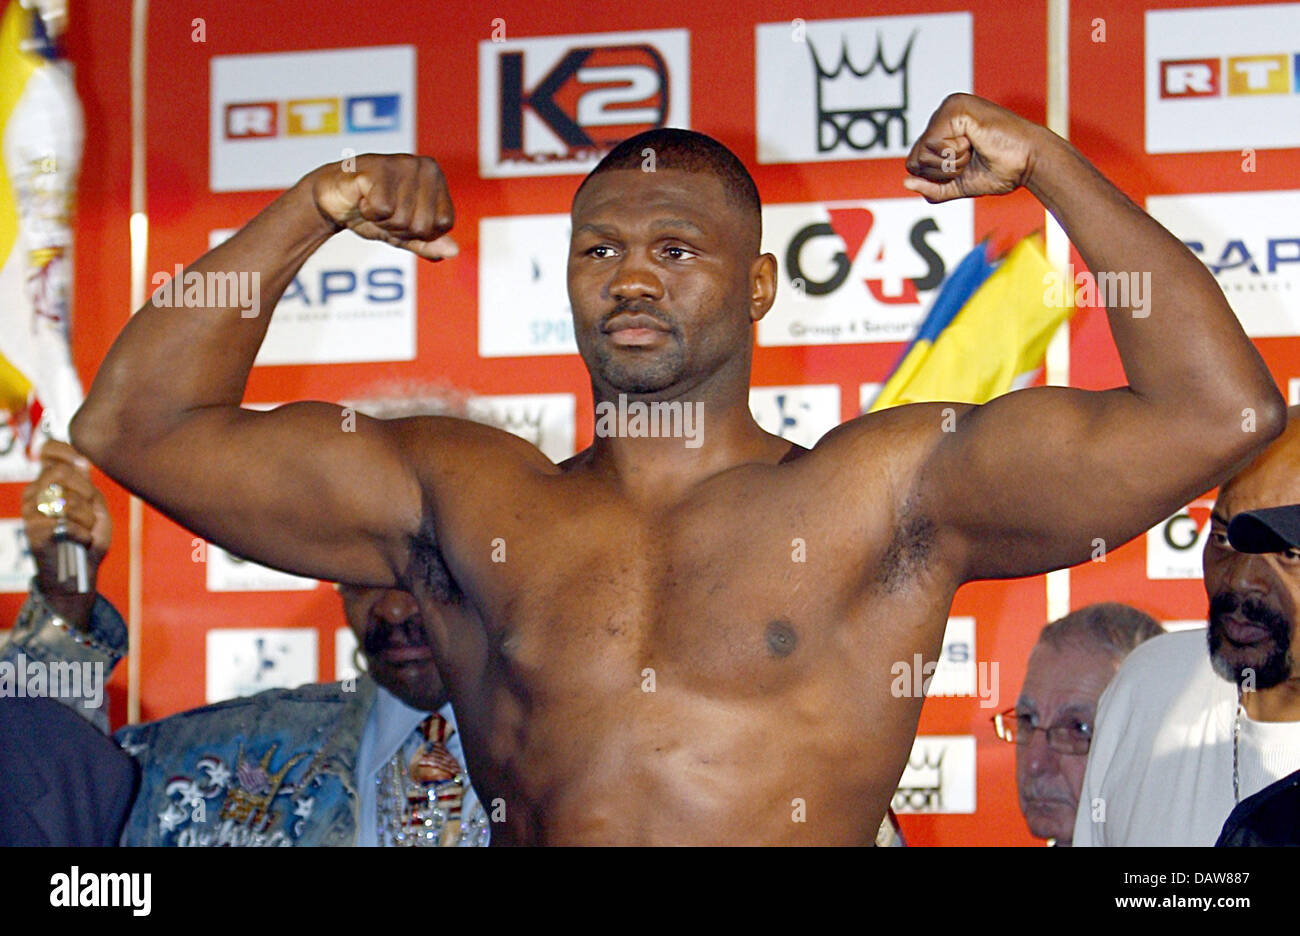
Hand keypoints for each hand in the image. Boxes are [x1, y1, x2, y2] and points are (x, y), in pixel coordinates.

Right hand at [20, 441, 109, 617]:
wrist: (77, 572)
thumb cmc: (88, 537)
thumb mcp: (95, 506)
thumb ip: (88, 485)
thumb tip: (82, 462)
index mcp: (49, 482)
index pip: (49, 450)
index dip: (66, 450)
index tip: (83, 464)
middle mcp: (35, 493)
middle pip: (61, 472)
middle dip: (86, 492)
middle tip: (91, 511)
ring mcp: (30, 511)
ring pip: (66, 500)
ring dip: (86, 518)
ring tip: (85, 530)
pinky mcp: (32, 531)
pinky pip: (65, 524)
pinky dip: (82, 534)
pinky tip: (80, 540)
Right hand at [310, 153, 457, 260]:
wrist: (333, 200)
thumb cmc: (373, 213)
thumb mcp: (405, 234)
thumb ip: (429, 243)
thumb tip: (454, 251)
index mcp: (437, 178)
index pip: (443, 224)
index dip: (420, 232)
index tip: (402, 218)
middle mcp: (424, 166)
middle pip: (423, 225)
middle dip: (399, 229)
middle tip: (383, 212)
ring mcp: (401, 163)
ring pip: (403, 219)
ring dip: (382, 221)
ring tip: (372, 204)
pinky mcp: (377, 168)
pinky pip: (383, 210)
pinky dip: (368, 213)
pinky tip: (362, 198)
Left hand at [903, 94, 1042, 202]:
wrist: (1030, 163)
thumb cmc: (1002, 170)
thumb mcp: (959, 185)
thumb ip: (932, 187)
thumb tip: (905, 182)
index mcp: (944, 128)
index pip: (916, 162)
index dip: (938, 177)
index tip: (968, 166)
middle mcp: (944, 113)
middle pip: (914, 160)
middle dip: (942, 172)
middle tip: (972, 159)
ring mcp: (949, 107)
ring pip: (921, 154)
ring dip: (950, 164)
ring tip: (975, 149)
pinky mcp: (954, 108)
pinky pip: (932, 145)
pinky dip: (953, 154)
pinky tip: (974, 143)